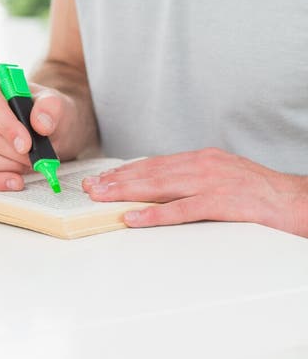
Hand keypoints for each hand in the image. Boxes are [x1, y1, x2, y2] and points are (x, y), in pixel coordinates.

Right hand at [0, 79, 72, 191]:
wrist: (52, 131)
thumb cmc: (49, 113)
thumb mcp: (57, 104)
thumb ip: (51, 108)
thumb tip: (40, 123)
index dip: (8, 128)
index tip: (26, 144)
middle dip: (16, 152)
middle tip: (38, 156)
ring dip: (11, 166)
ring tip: (31, 163)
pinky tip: (17, 181)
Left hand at [82, 148, 307, 236]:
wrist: (296, 200)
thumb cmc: (261, 193)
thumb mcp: (223, 178)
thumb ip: (195, 181)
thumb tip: (165, 190)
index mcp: (202, 159)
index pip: (155, 164)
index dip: (126, 171)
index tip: (102, 178)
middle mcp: (202, 165)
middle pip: (150, 172)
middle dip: (117, 180)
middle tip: (90, 187)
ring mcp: (211, 182)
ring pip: (159, 186)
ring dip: (126, 192)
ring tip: (101, 198)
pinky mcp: (221, 202)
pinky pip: (181, 209)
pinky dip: (154, 214)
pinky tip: (134, 219)